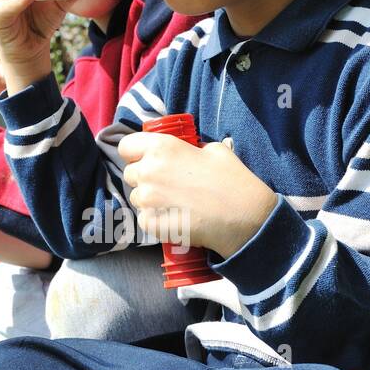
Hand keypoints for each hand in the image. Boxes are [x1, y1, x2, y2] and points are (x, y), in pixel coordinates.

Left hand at [118, 132, 277, 260]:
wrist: (243, 216)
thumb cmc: (232, 180)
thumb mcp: (214, 150)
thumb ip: (189, 149)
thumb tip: (184, 154)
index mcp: (162, 146)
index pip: (126, 146)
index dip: (135, 154)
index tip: (145, 160)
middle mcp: (149, 170)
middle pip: (130, 173)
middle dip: (144, 179)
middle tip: (167, 186)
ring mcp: (147, 198)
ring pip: (136, 198)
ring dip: (150, 201)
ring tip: (175, 205)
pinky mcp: (150, 223)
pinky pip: (144, 219)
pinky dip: (156, 221)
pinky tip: (176, 219)